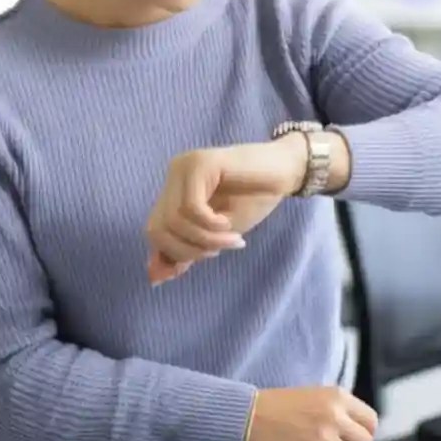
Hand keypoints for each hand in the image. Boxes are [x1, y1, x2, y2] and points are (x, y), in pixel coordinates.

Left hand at [145, 138, 306, 284]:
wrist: (286, 171)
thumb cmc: (254, 199)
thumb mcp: (216, 233)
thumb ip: (186, 250)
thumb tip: (154, 278)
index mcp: (174, 189)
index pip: (155, 231)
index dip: (174, 254)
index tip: (209, 257)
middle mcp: (174, 174)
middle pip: (158, 228)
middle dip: (188, 250)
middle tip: (220, 251)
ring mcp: (185, 166)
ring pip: (174, 220)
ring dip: (205, 239)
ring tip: (233, 240)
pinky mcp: (201, 163)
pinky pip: (192, 207)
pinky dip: (210, 225)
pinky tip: (229, 224)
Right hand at [246, 387, 377, 440]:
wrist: (251, 416)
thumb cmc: (280, 406)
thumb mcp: (316, 396)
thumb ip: (340, 410)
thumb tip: (361, 432)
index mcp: (337, 396)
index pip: (371, 420)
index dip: (365, 432)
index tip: (357, 438)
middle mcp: (334, 415)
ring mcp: (324, 438)